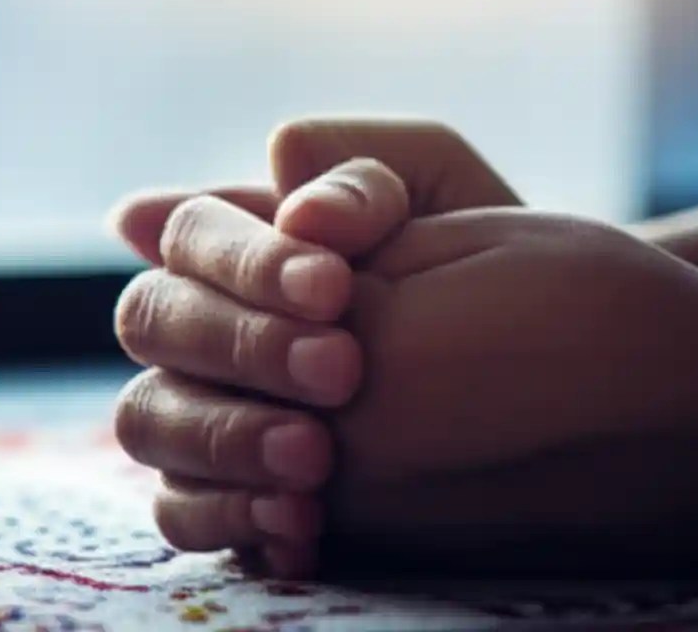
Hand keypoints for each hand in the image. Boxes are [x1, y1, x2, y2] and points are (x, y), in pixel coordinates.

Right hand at [109, 121, 518, 575]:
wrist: (551, 367)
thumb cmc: (488, 263)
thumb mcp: (441, 193)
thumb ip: (362, 176)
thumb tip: (283, 174)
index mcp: (243, 243)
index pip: (188, 235)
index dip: (243, 262)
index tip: (335, 290)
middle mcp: (209, 326)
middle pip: (150, 322)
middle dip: (239, 345)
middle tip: (340, 373)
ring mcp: (213, 413)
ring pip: (147, 420)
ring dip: (221, 437)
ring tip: (314, 459)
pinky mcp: (238, 496)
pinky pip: (182, 514)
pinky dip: (227, 518)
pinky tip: (303, 524)